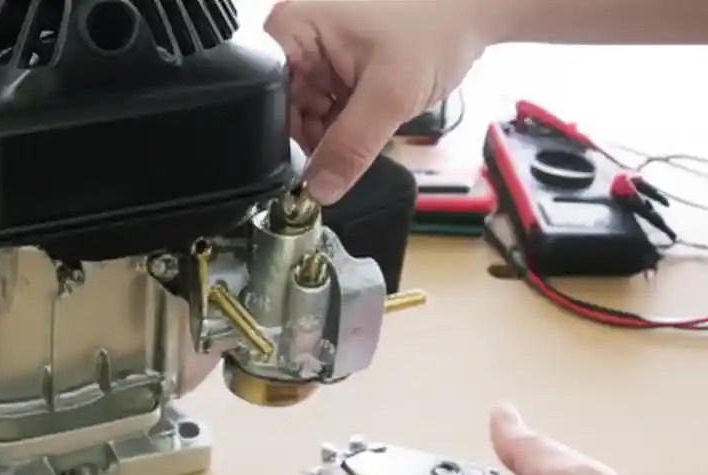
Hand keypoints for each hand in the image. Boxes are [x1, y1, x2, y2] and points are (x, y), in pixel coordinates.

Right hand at [265, 0, 491, 204]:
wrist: (477, 11)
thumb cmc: (436, 29)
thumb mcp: (390, 95)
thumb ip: (351, 147)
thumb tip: (318, 192)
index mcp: (291, 27)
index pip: (262, 96)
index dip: (280, 136)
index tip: (307, 165)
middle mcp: (294, 35)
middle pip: (281, 108)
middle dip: (312, 136)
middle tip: (346, 149)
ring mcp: (314, 49)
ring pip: (304, 114)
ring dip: (331, 132)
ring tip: (368, 122)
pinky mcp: (333, 63)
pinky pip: (323, 107)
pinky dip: (343, 122)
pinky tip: (369, 117)